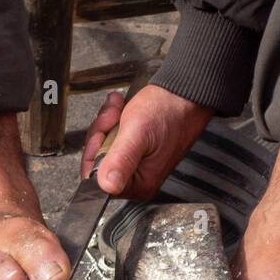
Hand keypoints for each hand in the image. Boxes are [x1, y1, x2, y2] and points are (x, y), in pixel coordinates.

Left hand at [80, 85, 214, 199]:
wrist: (185, 93)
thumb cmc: (169, 110)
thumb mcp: (138, 133)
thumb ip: (121, 161)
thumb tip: (107, 186)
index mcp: (139, 184)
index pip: (96, 179)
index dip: (94, 151)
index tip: (104, 132)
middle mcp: (137, 179)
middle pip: (98, 162)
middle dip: (101, 133)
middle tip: (114, 116)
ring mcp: (136, 165)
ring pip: (102, 147)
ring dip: (106, 123)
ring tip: (119, 109)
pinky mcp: (136, 151)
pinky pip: (111, 139)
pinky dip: (112, 121)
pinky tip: (121, 109)